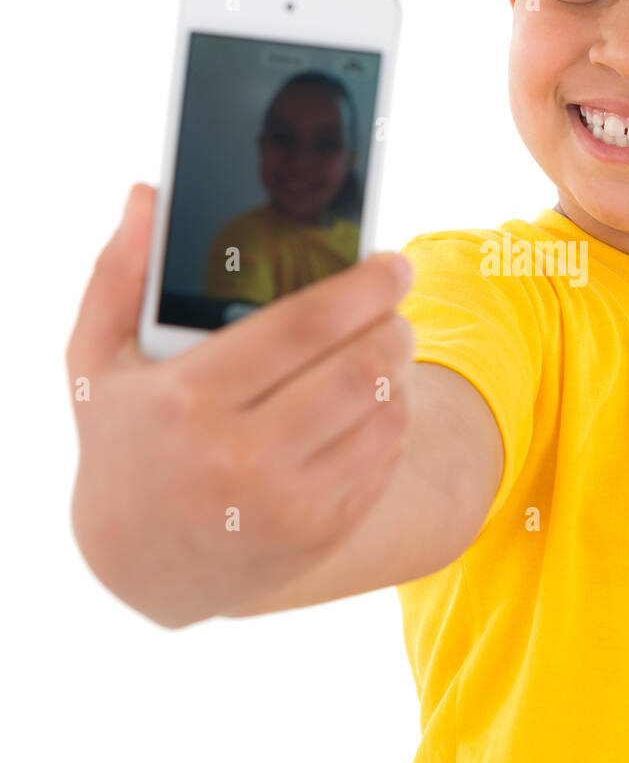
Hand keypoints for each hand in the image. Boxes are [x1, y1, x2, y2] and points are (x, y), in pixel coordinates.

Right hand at [65, 184, 414, 627]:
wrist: (141, 565)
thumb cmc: (124, 443)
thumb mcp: (95, 362)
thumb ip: (118, 275)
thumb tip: (145, 197)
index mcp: (190, 400)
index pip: (303, 326)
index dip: (362, 286)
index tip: (394, 263)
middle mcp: (242, 458)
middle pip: (357, 370)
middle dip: (392, 324)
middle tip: (398, 303)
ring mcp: (288, 503)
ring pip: (382, 413)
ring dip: (399, 369)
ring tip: (389, 345)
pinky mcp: (321, 531)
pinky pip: (384, 458)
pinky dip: (392, 417)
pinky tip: (378, 397)